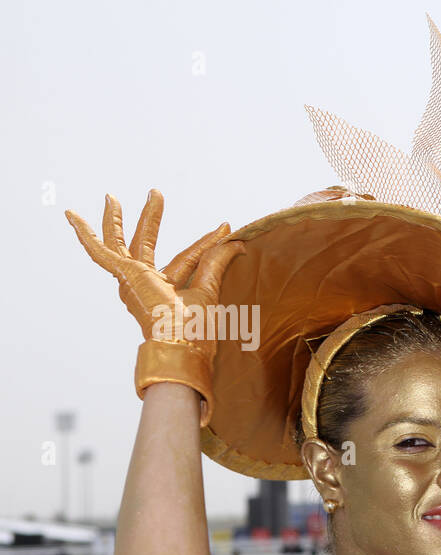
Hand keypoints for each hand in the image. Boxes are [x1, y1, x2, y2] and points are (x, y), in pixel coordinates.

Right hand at [66, 190, 241, 347]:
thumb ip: (217, 261)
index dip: (207, 243)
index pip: (188, 259)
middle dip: (150, 218)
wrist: (181, 343)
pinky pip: (100, 252)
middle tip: (156, 193)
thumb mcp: (209, 287)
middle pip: (146, 244)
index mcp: (167, 291)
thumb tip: (236, 240)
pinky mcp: (123, 275)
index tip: (224, 227)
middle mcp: (146, 285)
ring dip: (115, 220)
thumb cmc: (195, 328)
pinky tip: (72, 216)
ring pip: (120, 243)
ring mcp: (132, 280)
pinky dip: (86, 234)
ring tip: (111, 197)